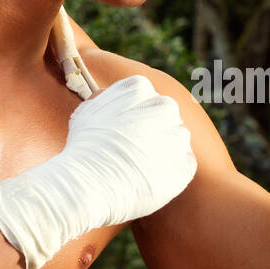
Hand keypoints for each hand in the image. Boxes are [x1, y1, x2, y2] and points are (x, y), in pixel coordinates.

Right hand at [61, 74, 197, 226]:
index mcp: (140, 88)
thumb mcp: (87, 110)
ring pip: (177, 141)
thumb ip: (106, 99)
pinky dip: (170, 173)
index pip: (146, 99)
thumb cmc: (84, 146)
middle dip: (153, 132)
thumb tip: (109, 97)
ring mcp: (178, 135)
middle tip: (133, 152)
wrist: (90, 180)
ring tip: (139, 168)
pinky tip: (148, 179)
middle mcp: (165, 106)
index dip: (135, 117)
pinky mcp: (185, 163)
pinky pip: (183, 165)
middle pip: (165, 117)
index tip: (124, 133)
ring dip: (164, 151)